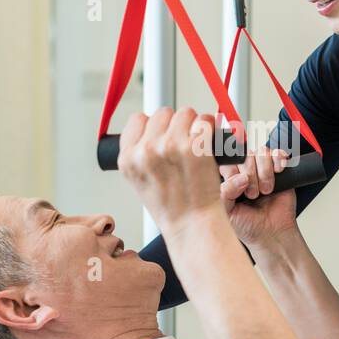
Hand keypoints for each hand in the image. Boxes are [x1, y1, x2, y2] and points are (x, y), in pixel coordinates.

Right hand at [118, 107, 222, 231]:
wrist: (191, 226)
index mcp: (128, 158)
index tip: (163, 137)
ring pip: (185, 113)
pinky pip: (204, 121)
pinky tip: (209, 144)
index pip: (138, 119)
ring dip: (194, 124)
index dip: (154, 127)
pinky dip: (210, 128)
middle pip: (163, 113)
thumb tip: (152, 129)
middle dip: (175, 125)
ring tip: (196, 146)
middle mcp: (145, 150)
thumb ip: (140, 154)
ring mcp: (170, 146)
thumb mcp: (139, 181)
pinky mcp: (194, 147)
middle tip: (183, 146)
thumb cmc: (170, 207)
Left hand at [220, 146, 299, 250]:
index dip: (232, 170)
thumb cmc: (247, 225)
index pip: (226, 160)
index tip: (236, 185)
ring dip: (264, 172)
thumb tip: (239, 177)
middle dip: (249, 174)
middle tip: (252, 194)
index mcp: (229, 179)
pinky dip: (278, 160)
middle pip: (245, 155)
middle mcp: (245, 171)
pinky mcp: (279, 170)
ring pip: (261, 153)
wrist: (271, 234)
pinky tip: (277, 172)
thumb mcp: (227, 212)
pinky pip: (278, 154)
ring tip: (265, 190)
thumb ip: (225, 193)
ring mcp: (262, 169)